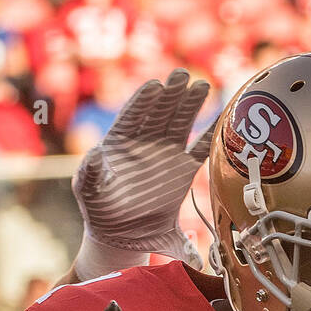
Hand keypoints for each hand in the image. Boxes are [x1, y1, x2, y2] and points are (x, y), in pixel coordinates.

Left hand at [72, 69, 215, 269]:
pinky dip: (210, 134)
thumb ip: (89, 173)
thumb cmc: (100, 210)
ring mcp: (165, 154)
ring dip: (190, 104)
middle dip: (171, 94)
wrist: (122, 235)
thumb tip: (92, 154)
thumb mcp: (88, 190)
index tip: (155, 86)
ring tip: (201, 85)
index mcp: (120, 143)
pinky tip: (222, 117)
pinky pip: (200, 148)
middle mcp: (145, 143)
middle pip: (159, 112)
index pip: (133, 115)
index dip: (143, 101)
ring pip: (180, 122)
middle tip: (182, 75)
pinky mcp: (183, 170)